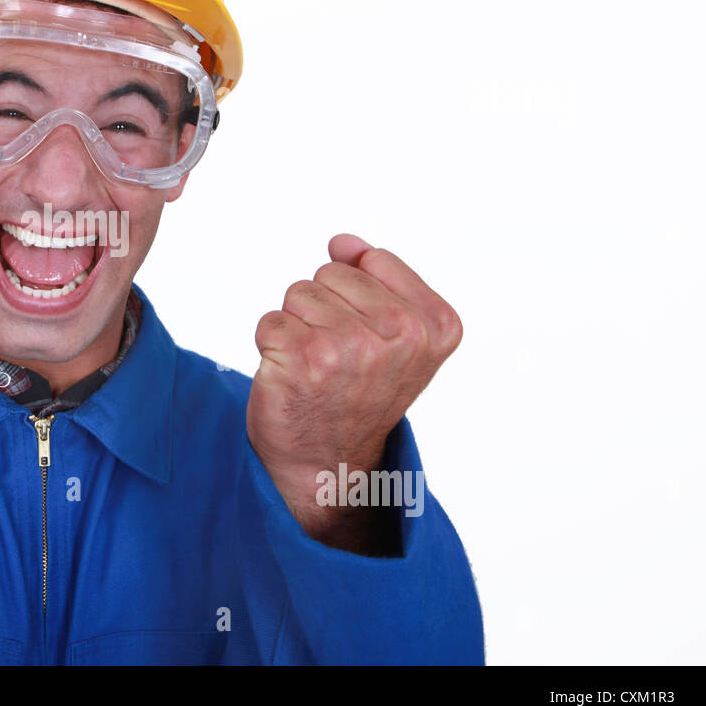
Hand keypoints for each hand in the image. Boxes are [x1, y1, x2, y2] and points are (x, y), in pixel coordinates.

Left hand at [246, 234, 461, 550]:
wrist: (326, 463)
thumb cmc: (356, 393)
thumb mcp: (393, 334)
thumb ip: (376, 276)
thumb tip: (343, 243)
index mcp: (436, 326)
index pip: (373, 259)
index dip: (358, 295)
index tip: (368, 341)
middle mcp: (400, 336)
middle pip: (331, 273)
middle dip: (324, 308)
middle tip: (337, 359)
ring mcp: (350, 347)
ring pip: (298, 293)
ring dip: (297, 327)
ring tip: (316, 369)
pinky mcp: (301, 357)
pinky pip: (270, 320)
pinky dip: (272, 346)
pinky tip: (292, 378)